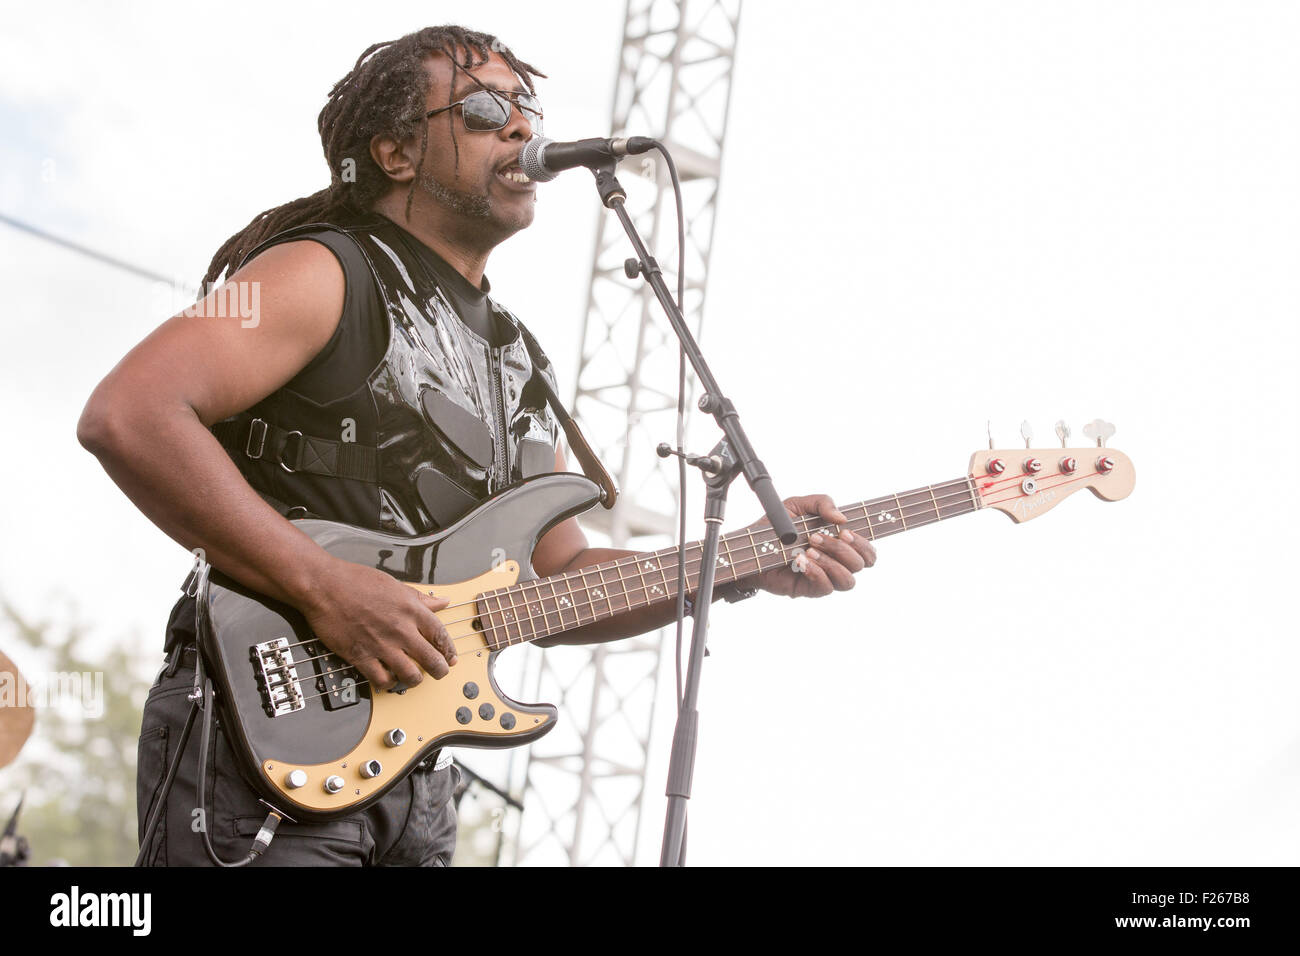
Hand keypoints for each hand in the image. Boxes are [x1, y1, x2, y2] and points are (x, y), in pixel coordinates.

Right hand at [296, 557, 458, 691]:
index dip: (449, 650)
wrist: (324, 585)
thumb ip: (420, 598)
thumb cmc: (355, 581)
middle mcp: (400, 629)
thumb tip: (442, 602)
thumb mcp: (395, 584)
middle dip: (440, 670)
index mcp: (411, 609)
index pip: (441, 635)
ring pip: (410, 675)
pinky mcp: (361, 656)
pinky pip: (381, 680)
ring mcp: (381, 645)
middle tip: (439, 672)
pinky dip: (388, 683)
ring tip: (413, 678)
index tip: (451, 657)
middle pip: (431, 659)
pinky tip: (387, 679)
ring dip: (415, 680)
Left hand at [751, 494, 875, 597]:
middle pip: (862, 564)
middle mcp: (836, 561)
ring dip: (831, 562)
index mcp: (839, 542)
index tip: (845, 531)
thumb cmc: (775, 526)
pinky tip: (799, 560)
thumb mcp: (798, 505)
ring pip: (848, 580)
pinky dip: (816, 572)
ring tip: (808, 549)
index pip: (867, 550)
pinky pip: (826, 587)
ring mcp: (825, 576)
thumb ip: (822, 503)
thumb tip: (841, 518)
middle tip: (817, 536)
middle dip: (843, 549)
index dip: (864, 543)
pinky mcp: (810, 588)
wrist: (750, 546)